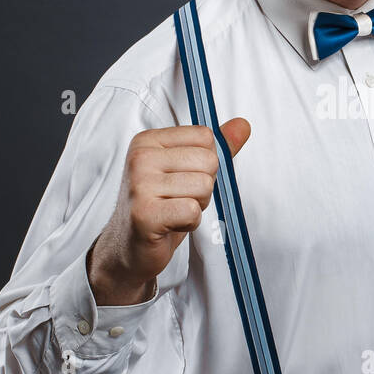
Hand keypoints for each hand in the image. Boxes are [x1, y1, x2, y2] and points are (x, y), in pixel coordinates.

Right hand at [87, 118, 250, 304]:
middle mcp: (140, 157)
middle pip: (208, 161)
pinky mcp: (145, 213)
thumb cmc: (162, 208)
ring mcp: (140, 184)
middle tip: (177, 200)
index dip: (205, 164)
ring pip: (203, 186)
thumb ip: (216, 149)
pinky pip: (193, 211)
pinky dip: (190, 223)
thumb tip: (243, 125)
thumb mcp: (187, 172)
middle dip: (203, 187)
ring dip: (196, 206)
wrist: (129, 249)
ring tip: (173, 213)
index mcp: (148, 140)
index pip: (205, 137)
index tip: (181, 180)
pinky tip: (170, 225)